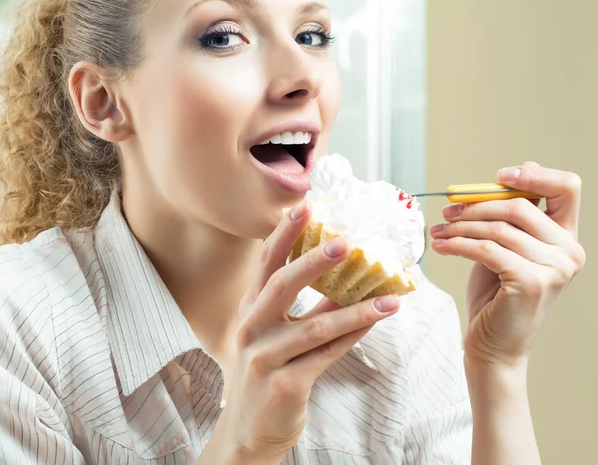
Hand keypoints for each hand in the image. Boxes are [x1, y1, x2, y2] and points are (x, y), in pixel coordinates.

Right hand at [215, 202, 400, 460]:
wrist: (249, 430)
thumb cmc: (267, 370)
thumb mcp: (273, 333)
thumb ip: (300, 305)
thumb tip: (342, 276)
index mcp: (250, 308)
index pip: (265, 262)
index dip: (285, 234)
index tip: (306, 207)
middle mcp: (252, 327)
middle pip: (282, 284)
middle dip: (314, 261)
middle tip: (345, 242)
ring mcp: (265, 356)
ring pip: (316, 324)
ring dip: (357, 308)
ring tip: (388, 295)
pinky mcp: (285, 383)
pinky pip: (327, 354)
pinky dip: (354, 335)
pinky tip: (376, 320)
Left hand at [428, 162, 584, 366]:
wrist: (493, 346)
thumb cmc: (496, 294)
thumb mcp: (505, 247)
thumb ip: (511, 217)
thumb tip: (509, 176)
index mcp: (566, 237)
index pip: (567, 187)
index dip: (534, 174)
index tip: (499, 176)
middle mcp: (569, 251)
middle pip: (520, 205)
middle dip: (475, 205)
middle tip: (447, 212)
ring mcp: (555, 269)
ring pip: (498, 228)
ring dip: (460, 227)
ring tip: (438, 231)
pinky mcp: (532, 283)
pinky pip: (487, 249)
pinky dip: (457, 244)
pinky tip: (440, 246)